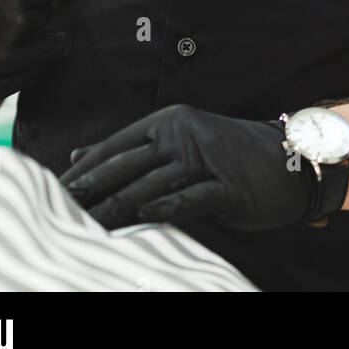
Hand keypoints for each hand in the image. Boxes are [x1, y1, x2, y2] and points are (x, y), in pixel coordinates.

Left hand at [59, 103, 318, 231]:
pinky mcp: (227, 185)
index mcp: (168, 121)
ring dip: (118, 207)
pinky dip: (166, 206)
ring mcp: (206, 158)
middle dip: (93, 190)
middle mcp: (183, 134)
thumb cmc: (228, 155)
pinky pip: (190, 197)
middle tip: (64, 211)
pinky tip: (144, 216)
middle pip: (128, 165)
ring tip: (90, 226)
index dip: (87, 169)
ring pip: (152, 184)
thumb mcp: (179, 142)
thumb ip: (130, 149)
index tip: (58, 191)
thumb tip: (79, 156)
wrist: (290, 157)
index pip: (117, 145)